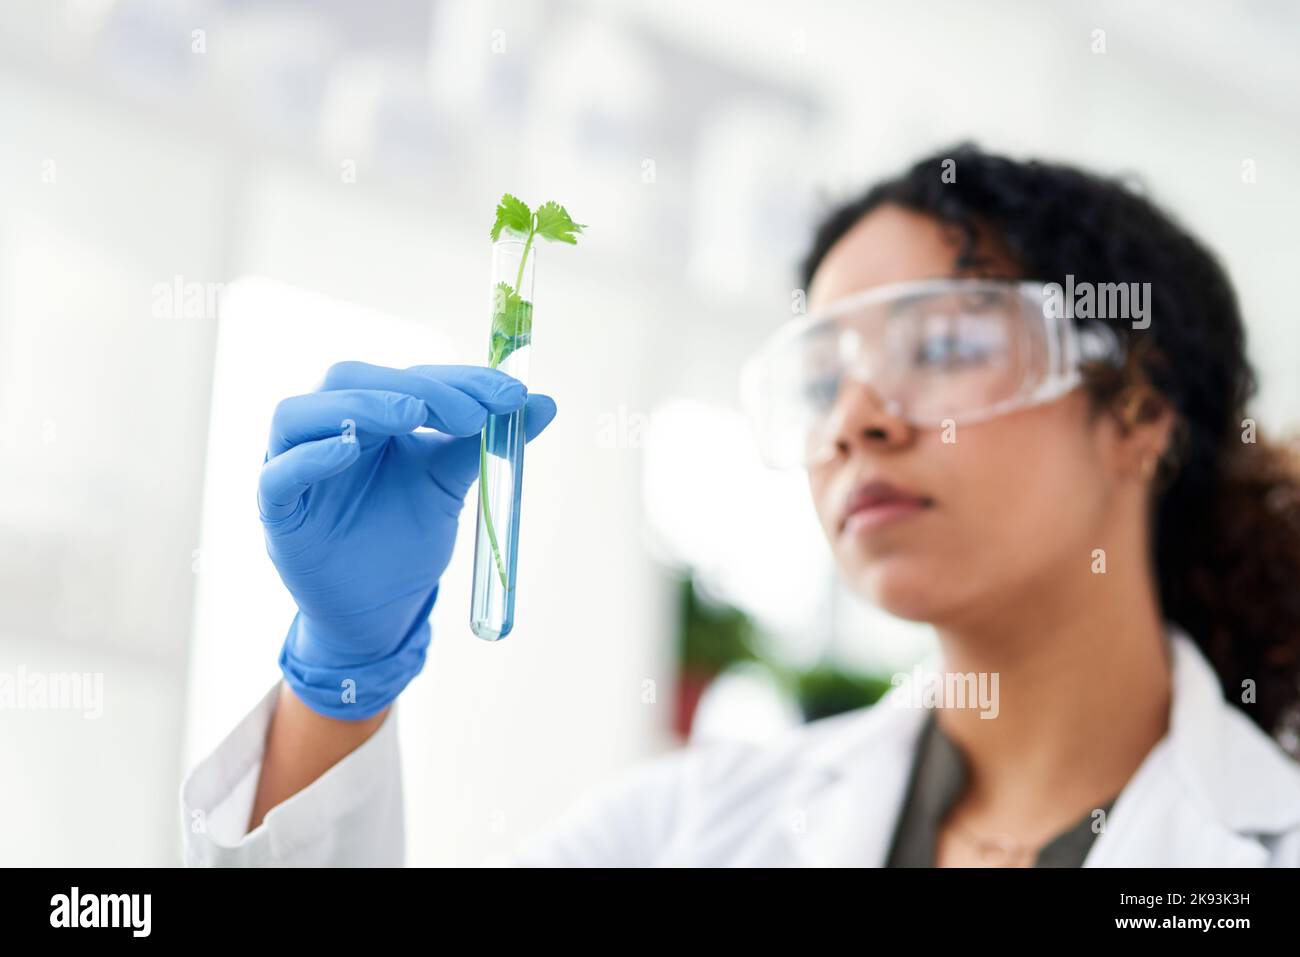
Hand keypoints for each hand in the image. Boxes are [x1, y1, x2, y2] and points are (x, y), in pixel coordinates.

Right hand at [258, 361, 556, 718]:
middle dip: (417, 388)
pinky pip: (279, 475)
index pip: (408, 377)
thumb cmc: (405, 538)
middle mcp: (328, 429)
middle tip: (470, 414)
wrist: (379, 608)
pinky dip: (311, 457)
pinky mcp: (277, 511)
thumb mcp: (447, 486)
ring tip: (414, 414)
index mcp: (371, 416)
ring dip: (363, 405)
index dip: (458, 379)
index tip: (510, 394)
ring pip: (303, 413)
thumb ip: (481, 444)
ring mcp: (295, 466)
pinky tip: (349, 448)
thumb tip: (544, 404)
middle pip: (353, 379)